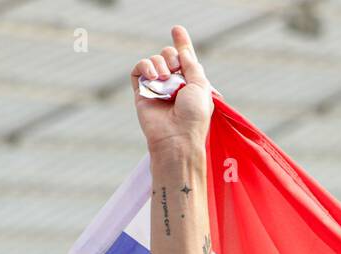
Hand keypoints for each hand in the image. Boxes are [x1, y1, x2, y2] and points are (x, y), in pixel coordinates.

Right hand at [130, 25, 213, 156]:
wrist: (176, 137)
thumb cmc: (193, 116)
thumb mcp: (201, 87)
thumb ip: (192, 66)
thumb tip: (184, 51)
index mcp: (191, 83)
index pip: (185, 59)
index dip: (182, 44)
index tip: (177, 29)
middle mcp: (174, 84)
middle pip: (169, 55)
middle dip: (172, 56)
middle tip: (176, 70)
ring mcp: (157, 87)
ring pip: (154, 60)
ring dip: (159, 63)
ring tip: (164, 78)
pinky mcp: (141, 92)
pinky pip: (139, 70)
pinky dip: (144, 67)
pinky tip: (153, 76)